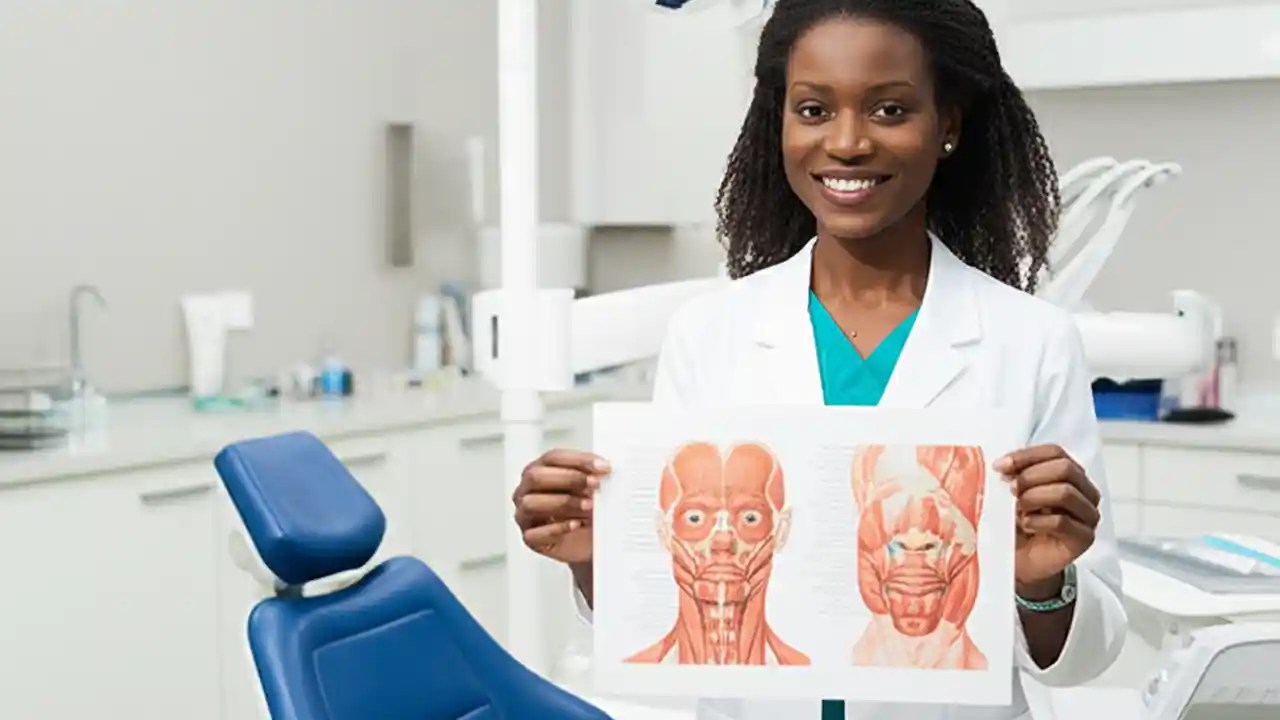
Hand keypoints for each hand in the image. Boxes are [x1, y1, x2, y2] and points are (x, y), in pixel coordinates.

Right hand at [513, 449, 609, 564]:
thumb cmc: (583, 510)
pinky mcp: (529, 538)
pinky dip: (556, 528)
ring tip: (588, 506)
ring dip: (563, 503)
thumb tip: (605, 469)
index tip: (602, 466)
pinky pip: (535, 533)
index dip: (578, 460)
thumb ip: (592, 477)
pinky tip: (575, 525)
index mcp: (540, 470)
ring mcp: (524, 514)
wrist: (585, 543)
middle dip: (569, 478)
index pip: (553, 458)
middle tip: (595, 484)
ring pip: (532, 504)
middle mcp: (527, 490)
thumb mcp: (589, 490)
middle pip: (537, 477)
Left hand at [995, 445, 1100, 594]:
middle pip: (1065, 469)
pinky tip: (1026, 525)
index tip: (999, 467)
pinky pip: (1062, 522)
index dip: (1026, 456)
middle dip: (1031, 476)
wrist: (1021, 559)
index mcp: (1070, 473)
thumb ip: (1013, 475)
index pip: (1055, 452)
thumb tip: (1002, 465)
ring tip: (1017, 510)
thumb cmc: (1018, 522)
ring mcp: (1088, 515)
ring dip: (1034, 498)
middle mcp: (1085, 491)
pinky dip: (1037, 521)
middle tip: (1010, 489)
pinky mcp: (1084, 538)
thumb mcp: (1013, 493)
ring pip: (1065, 493)